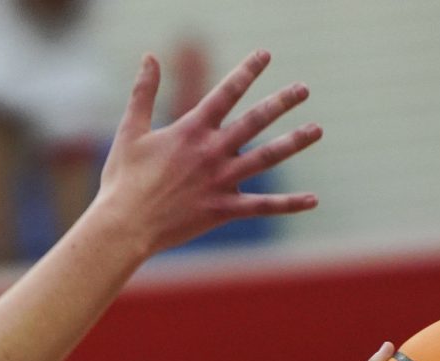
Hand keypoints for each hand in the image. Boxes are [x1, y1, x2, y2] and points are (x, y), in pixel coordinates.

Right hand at [95, 50, 321, 255]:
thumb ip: (143, 92)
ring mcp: (220, 180)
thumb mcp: (131, 130)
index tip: (265, 55)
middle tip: (303, 89)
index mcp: (191, 130)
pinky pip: (262, 206)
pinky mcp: (222, 210)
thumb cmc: (123, 180)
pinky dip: (288, 204)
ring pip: (267, 157)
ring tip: (316, 130)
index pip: (226, 92)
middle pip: (256, 120)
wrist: (124, 226)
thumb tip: (149, 56)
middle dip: (282, 101)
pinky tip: (312, 200)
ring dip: (294, 142)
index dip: (247, 71)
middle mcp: (212, 151)